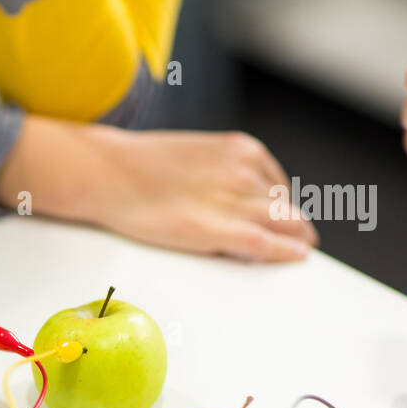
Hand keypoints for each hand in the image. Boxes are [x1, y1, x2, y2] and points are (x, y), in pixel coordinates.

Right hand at [0, 117, 316, 260]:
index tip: (288, 220)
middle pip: (287, 206)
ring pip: (285, 224)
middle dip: (294, 225)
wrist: (106, 173)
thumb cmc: (136, 166)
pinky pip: (268, 243)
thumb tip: (232, 196)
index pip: (278, 185)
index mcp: (242, 149)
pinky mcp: (219, 230)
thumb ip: (221, 171)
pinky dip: (286, 252)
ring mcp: (235, 200)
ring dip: (294, 239)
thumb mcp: (194, 154)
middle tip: (300, 240)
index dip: (284, 207)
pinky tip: (298, 257)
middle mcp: (246, 171)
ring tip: (297, 252)